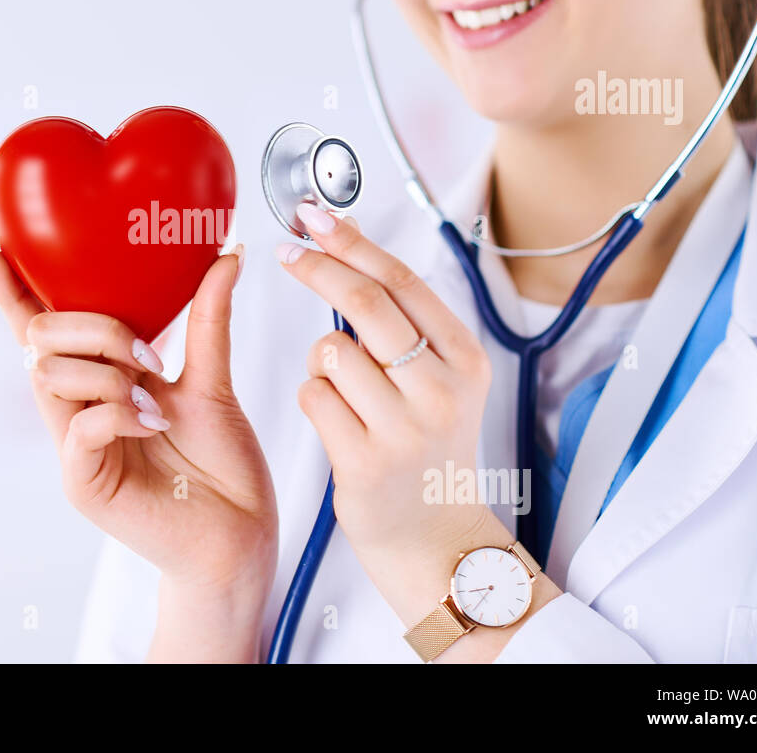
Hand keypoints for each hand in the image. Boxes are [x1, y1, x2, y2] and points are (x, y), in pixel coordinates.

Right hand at [0, 242, 276, 659]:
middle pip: (40, 338)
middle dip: (92, 326)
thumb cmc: (222, 467)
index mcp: (103, 381)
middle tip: (149, 353)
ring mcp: (76, 447)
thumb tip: (224, 255)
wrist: (241, 533)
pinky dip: (118, 413)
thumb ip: (207, 322)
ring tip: (156, 397)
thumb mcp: (212, 382)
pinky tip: (153, 424)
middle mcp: (80, 409)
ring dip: (108, 371)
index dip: (15, 291)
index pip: (46, 330)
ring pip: (52, 374)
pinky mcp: (82, 482)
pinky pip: (79, 427)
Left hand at [275, 204, 518, 630]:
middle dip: (317, 269)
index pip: (401, 282)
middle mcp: (442, 390)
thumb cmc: (428, 452)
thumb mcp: (443, 383)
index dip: (352, 242)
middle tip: (289, 254)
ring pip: (329, 352)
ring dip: (320, 360)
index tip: (315, 217)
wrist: (436, 539)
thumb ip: (407, 324)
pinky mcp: (364, 461)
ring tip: (344, 390)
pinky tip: (338, 422)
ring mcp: (405, 428)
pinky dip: (313, 398)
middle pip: (363, 304)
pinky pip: (313, 396)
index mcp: (466, 360)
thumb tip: (351, 247)